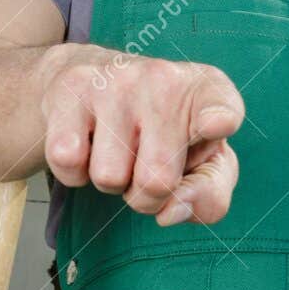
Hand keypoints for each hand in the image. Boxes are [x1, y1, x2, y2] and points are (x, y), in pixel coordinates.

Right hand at [38, 44, 244, 226]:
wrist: (96, 76)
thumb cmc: (164, 132)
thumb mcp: (204, 162)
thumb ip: (208, 196)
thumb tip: (170, 212)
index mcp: (207, 93)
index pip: (220, 107)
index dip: (218, 119)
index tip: (217, 123)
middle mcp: (163, 78)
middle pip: (157, 180)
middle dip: (147, 195)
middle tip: (145, 168)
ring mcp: (114, 82)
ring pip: (108, 178)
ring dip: (111, 182)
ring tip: (119, 151)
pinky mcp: (70, 90)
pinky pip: (68, 164)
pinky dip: (75, 172)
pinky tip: (89, 144)